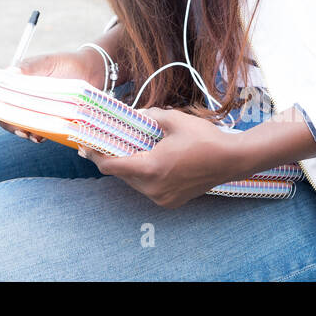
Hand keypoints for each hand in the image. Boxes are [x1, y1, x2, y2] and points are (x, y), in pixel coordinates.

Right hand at [0, 48, 104, 143]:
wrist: (92, 71)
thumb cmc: (66, 62)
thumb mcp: (46, 63)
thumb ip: (28, 69)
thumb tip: (9, 74)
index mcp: (17, 82)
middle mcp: (24, 97)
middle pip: (7, 115)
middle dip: (10, 125)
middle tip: (20, 130)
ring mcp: (37, 109)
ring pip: (21, 125)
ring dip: (23, 133)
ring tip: (32, 136)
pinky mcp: (50, 119)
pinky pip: (38, 131)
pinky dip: (37, 136)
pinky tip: (42, 137)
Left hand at [76, 107, 250, 208]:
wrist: (231, 160)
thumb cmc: (203, 139)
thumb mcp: (173, 119)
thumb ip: (148, 115)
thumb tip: (134, 113)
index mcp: (150, 168)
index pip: (111, 166)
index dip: (95, 155)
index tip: (84, 145)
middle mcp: (153, 188)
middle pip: (122, 174)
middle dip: (112, 158)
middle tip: (103, 142)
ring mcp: (162, 198)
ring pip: (135, 182)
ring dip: (129, 167)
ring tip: (128, 149)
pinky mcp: (171, 201)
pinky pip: (148, 188)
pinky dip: (144, 175)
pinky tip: (148, 160)